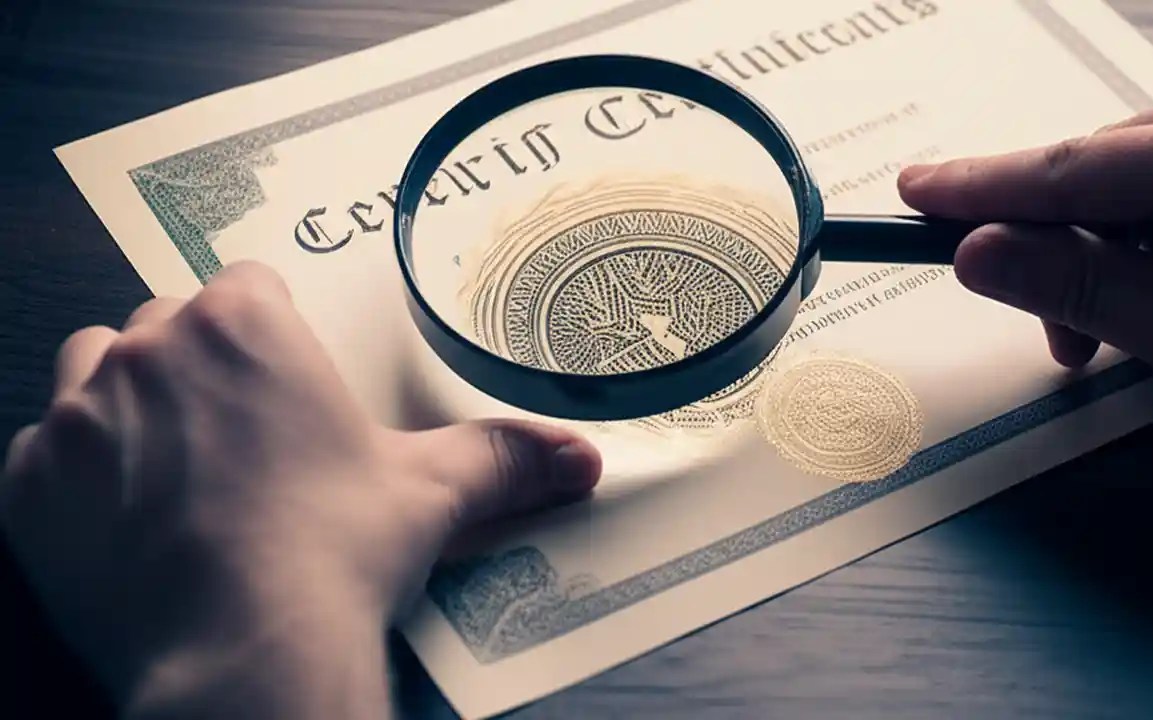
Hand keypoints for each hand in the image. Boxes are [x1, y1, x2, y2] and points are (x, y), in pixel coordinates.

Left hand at [1, 261, 601, 718]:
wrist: (245, 651)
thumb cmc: (334, 552)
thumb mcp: (432, 494)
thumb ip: (504, 457)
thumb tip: (581, 457)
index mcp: (246, 326)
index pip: (249, 289)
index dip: (271, 335)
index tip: (287, 383)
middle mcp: (151, 347)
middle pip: (170, 325)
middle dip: (201, 367)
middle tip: (244, 438)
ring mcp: (81, 413)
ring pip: (94, 368)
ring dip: (128, 401)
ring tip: (180, 465)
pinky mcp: (32, 485)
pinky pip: (45, 454)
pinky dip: (79, 479)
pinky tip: (130, 522)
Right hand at [898, 69, 1152, 414]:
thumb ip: (1079, 287)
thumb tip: (977, 252)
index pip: (1062, 171)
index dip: (978, 188)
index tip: (915, 194)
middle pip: (1100, 170)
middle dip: (1066, 248)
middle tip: (1067, 338)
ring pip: (1142, 168)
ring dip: (1117, 239)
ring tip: (1144, 320)